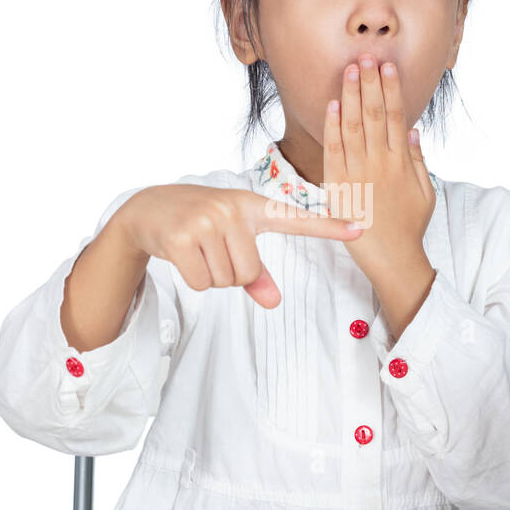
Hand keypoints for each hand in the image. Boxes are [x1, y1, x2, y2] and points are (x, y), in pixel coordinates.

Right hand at [116, 184, 362, 308]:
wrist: (149, 208)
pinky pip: (201, 281)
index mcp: (252, 206)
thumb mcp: (231, 239)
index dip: (329, 227)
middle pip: (248, 273)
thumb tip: (275, 302)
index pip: (296, 219)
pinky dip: (192, 277)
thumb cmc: (199, 223)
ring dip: (210, 275)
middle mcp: (233, 208)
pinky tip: (182, 253)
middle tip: (212, 250)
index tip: (360, 230)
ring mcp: (207, 220)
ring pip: (226, 279)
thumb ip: (257, 273)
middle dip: (230, 274)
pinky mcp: (182, 237)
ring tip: (197, 248)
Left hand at [323, 54, 434, 279]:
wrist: (391, 258)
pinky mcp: (339, 185)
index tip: (388, 67)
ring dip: (350, 95)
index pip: (395, 116)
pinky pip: (333, 150)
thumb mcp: (425, 192)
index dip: (391, 89)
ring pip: (352, 126)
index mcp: (401, 161)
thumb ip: (418, 160)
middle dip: (369, 83)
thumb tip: (413, 130)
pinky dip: (332, 126)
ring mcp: (358, 172)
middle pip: (373, 114)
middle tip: (366, 57)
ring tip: (350, 70)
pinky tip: (332, 105)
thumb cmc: (409, 226)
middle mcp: (380, 162)